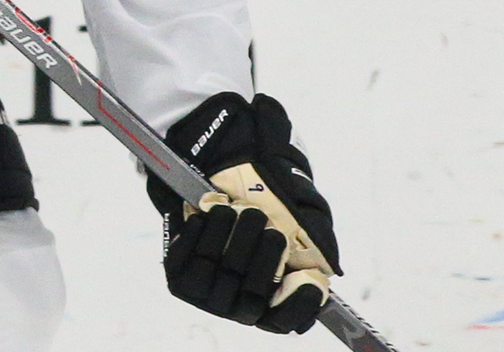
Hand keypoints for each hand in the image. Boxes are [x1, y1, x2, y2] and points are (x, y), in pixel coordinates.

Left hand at [150, 92, 339, 333]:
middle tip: (262, 220)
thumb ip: (315, 242)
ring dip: (232, 232)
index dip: (299, 305)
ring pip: (222, 274)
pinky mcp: (180, 280)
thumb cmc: (267, 204)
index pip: (288, 319)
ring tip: (238, 209)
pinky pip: (189, 259)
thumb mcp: (299, 216)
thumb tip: (323, 272)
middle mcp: (241, 307)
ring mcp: (209, 298)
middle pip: (253, 296)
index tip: (308, 280)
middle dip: (263, 251)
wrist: (220, 184)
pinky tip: (211, 213)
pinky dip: (203, 230)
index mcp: (273, 302)